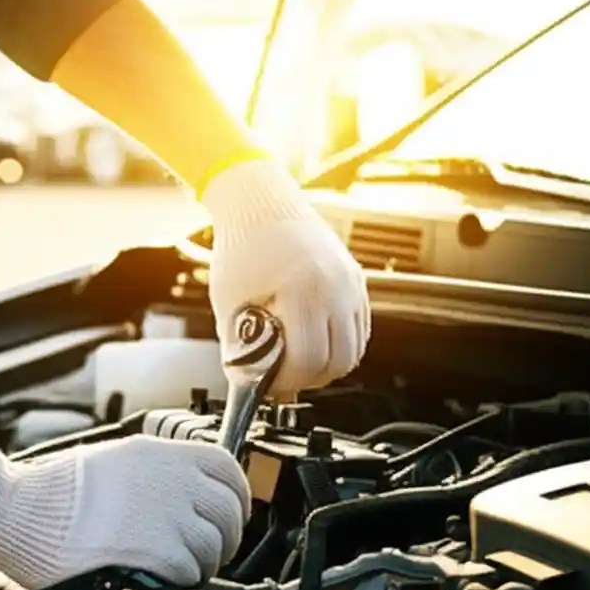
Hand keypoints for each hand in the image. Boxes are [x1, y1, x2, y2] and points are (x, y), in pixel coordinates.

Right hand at [0, 436, 250, 589]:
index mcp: (160, 454)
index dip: (236, 495)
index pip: (227, 469)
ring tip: (183, 569)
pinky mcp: (157, 552)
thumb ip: (155, 472)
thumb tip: (182, 491)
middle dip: (226, 535)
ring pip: (215, 546)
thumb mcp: (113, 459)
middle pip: (229, 511)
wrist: (20, 510)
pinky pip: (191, 571)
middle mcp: (171, 481)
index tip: (232, 512)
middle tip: (211, 549)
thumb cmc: (53, 490)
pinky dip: (184, 580)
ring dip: (204, 562)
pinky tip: (165, 579)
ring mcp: (167, 516)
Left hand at [203, 158, 369, 396]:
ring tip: (295, 360)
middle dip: (309, 378)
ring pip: (354, 349)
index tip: (269, 384)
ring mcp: (351, 283)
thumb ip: (240, 348)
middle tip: (283, 378)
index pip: (308, 360)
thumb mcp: (230, 302)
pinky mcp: (357, 280)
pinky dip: (339, 343)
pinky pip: (359, 328)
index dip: (286, 381)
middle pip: (338, 361)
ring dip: (327, 364)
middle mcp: (336, 287)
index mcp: (304, 290)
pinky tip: (312, 340)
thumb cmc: (242, 245)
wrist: (260, 203)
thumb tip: (249, 386)